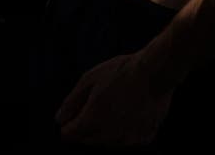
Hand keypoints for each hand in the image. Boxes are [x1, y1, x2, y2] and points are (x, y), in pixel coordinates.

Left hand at [54, 51, 174, 147]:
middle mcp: (108, 135)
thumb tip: (59, 119)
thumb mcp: (90, 78)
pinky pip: (126, 140)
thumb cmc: (122, 71)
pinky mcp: (143, 139)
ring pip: (106, 142)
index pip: (70, 134)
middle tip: (97, 104)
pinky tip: (129, 111)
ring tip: (115, 104)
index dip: (69, 123)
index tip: (75, 112)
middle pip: (87, 140)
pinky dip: (124, 130)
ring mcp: (127, 139)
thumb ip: (71, 101)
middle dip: (85, 126)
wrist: (155, 72)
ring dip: (104, 129)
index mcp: (92, 120)